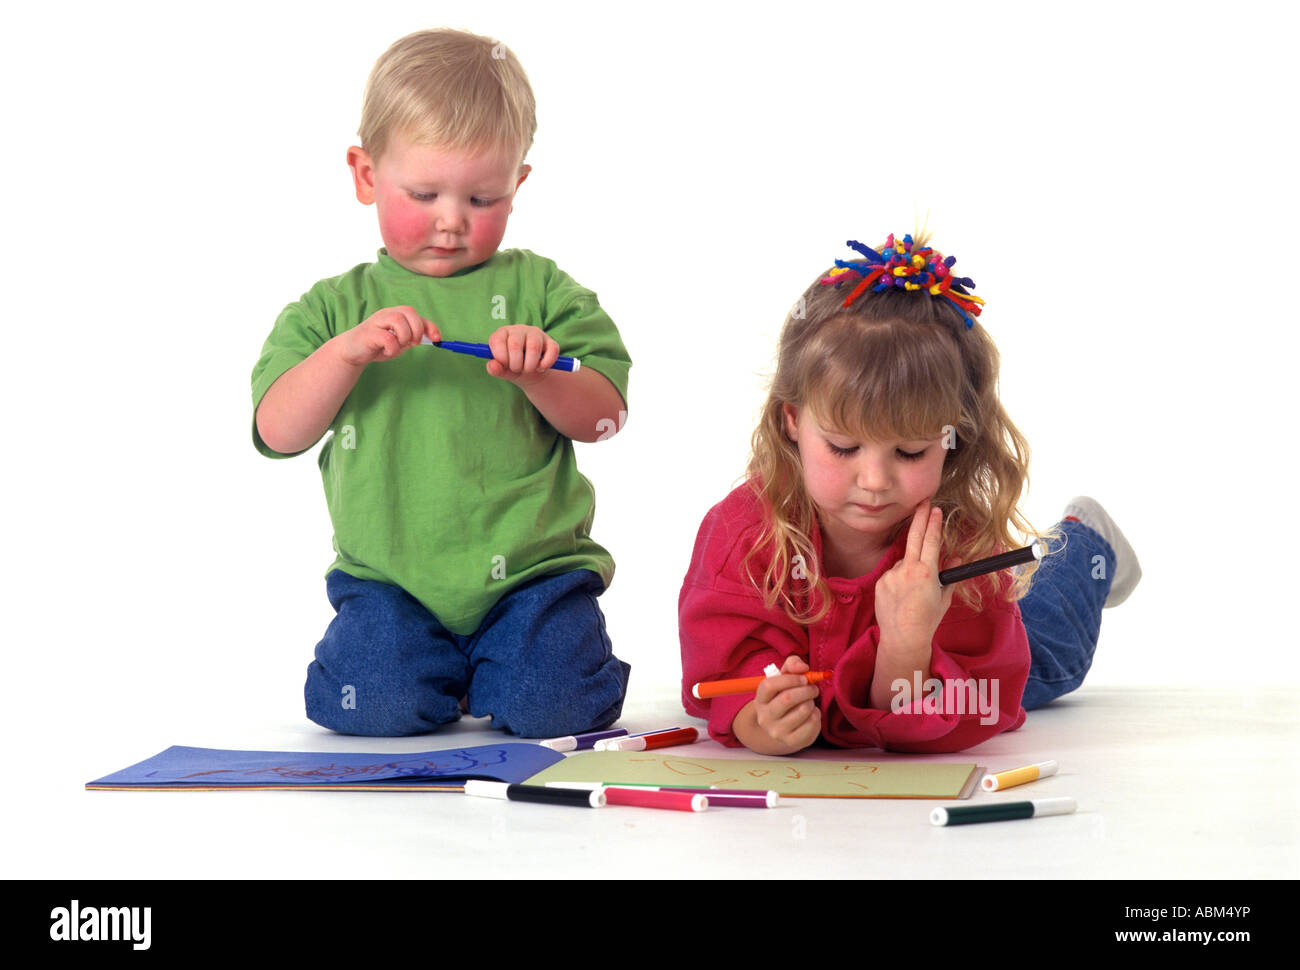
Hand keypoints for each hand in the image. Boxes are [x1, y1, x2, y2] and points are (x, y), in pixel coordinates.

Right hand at [337, 306, 440, 366]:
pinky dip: (392, 347)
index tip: (437, 339)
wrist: (351, 352)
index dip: (429, 326)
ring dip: (405, 336)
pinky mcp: (368, 333)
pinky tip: (387, 351)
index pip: (417, 315)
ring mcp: (376, 322)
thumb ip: (412, 338)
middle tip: (413, 344)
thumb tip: (430, 338)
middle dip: (417, 329)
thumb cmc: (377, 346)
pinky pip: (387, 338)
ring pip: (398, 320)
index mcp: (395, 315)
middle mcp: (386, 314)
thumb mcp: (399, 343)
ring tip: (399, 346)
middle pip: (409, 312)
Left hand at [485, 324, 559, 385]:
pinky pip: (551, 351)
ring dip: (530, 365)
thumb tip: (492, 365)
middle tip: (517, 369)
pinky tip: (541, 368)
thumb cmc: (513, 367)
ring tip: (529, 370)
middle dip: (516, 364)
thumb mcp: (503, 370)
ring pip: (534, 347)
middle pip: (515, 344)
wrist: (532, 373)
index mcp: (503, 333)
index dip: (501, 357)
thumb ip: (495, 369)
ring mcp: (536, 333)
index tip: (505, 365)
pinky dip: (546, 364)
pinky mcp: (551, 342)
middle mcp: (519, 330)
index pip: (498, 340)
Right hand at [742, 654, 821, 754]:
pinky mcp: (791, 741)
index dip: (790, 679)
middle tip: (813, 689)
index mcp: (760, 699)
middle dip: (806, 690)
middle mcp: (764, 717)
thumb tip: (802, 667)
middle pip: (787, 698)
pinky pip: (812, 724)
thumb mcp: (785, 678)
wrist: (785, 726)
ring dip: (812, 702)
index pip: (769, 685)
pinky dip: (816, 716)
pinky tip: (811, 715)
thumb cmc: (786, 696)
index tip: (804, 678)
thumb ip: (792, 665)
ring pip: (803, 710)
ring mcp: (776, 731)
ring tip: (809, 702)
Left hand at [874, 500, 959, 651]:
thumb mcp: (944, 598)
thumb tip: (953, 560)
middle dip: (920, 517)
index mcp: (927, 573)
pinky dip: (899, 580)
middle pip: (914, 537)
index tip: (935, 509)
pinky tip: (903, 597)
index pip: (931, 541)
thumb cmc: (927, 620)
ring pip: (904, 562)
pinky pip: (893, 574)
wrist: (903, 637)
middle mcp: (908, 570)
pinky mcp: (881, 582)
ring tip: (914, 592)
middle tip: (923, 502)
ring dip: (911, 568)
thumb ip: (948, 576)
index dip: (933, 523)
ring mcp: (892, 575)